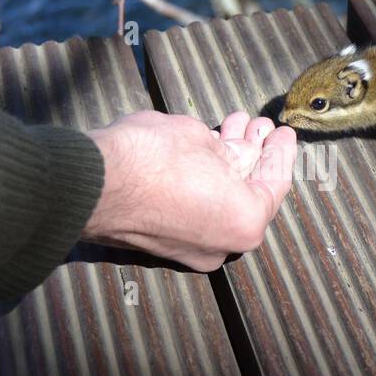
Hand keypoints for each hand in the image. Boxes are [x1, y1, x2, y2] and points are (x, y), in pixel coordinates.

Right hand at [81, 110, 297, 270]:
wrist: (91, 182)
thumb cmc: (151, 158)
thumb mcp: (200, 138)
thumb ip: (227, 150)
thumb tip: (229, 152)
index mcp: (244, 221)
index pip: (274, 181)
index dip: (281, 152)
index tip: (284, 132)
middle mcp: (221, 244)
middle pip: (246, 192)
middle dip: (252, 153)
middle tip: (259, 127)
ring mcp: (190, 248)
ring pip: (218, 200)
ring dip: (225, 163)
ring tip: (230, 128)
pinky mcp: (161, 244)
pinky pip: (193, 210)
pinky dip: (201, 182)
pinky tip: (200, 149)